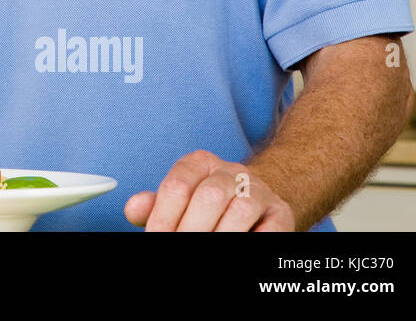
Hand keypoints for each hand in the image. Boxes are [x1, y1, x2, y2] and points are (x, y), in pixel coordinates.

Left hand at [124, 149, 294, 230]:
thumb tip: (133, 209)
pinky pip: (270, 228)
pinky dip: (252, 240)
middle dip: (190, 229)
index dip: (164, 217)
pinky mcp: (281, 212)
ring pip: (240, 211)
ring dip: (220, 236)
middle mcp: (230, 171)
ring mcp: (259, 190)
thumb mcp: (179, 199)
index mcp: (199, 163)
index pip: (178, 186)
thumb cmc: (207, 206)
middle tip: (178, 247)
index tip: (156, 238)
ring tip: (203, 251)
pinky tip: (236, 246)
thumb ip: (155, 204)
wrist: (256, 203)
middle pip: (209, 196)